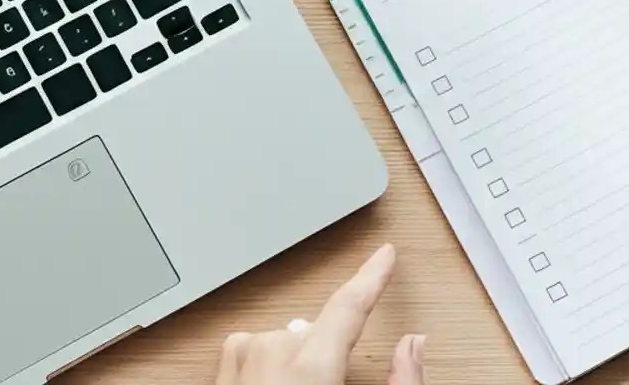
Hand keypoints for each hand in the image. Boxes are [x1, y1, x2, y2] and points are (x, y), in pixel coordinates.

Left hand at [215, 244, 427, 384]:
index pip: (349, 307)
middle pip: (312, 333)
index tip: (384, 255)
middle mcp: (267, 362)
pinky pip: (244, 354)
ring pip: (278, 342)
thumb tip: (414, 346)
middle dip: (328, 352)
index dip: (372, 277)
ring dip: (293, 362)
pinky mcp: (214, 381)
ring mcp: (234, 372)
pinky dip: (262, 367)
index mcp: (310, 373)